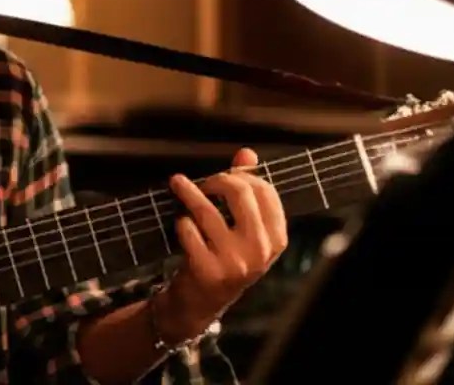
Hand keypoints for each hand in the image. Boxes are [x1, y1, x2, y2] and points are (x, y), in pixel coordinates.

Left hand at [158, 148, 287, 340]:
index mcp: (276, 238)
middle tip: (203, 183)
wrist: (202, 302)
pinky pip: (188, 230)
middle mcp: (260, 250)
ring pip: (207, 211)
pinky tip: (181, 225)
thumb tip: (247, 152)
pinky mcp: (207, 270)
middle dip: (216, 180)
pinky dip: (180, 222)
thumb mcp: (243, 229)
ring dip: (188, 193)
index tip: (225, 176)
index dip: (242, 175)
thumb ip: (247, 191)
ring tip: (177, 184)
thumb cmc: (225, 258)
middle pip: (240, 192)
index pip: (265, 190)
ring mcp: (234, 262)